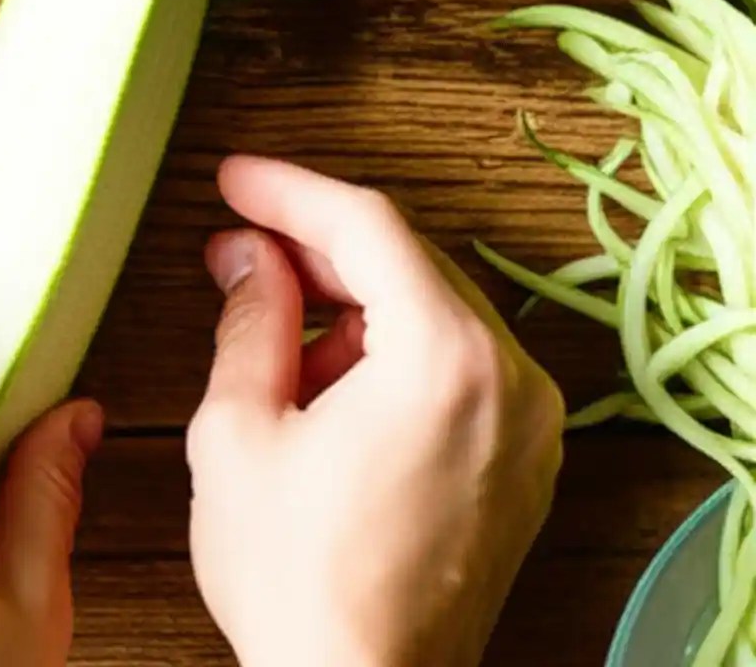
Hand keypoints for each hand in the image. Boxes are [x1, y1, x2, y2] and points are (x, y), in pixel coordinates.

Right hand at [187, 156, 563, 666]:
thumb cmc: (298, 583)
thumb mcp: (239, 434)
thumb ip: (250, 322)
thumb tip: (248, 258)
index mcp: (445, 362)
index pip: (366, 226)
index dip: (289, 192)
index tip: (237, 180)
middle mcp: (510, 381)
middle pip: (406, 265)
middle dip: (315, 250)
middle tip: (239, 248)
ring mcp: (526, 425)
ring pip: (432, 315)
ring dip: (351, 306)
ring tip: (273, 334)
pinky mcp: (521, 460)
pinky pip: (457, 369)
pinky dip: (391, 355)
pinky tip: (327, 384)